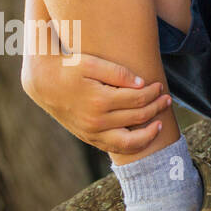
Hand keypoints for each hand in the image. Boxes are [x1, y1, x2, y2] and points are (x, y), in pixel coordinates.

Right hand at [23, 49, 170, 155]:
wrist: (44, 83)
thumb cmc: (70, 68)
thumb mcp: (92, 63)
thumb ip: (118, 73)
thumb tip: (142, 84)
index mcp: (99, 100)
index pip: (137, 99)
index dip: (153, 92)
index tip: (159, 85)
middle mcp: (96, 121)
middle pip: (137, 117)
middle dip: (156, 107)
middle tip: (167, 99)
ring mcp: (91, 132)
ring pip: (128, 143)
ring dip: (148, 133)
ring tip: (160, 123)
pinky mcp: (88, 137)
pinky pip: (114, 148)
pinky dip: (132, 145)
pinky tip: (143, 136)